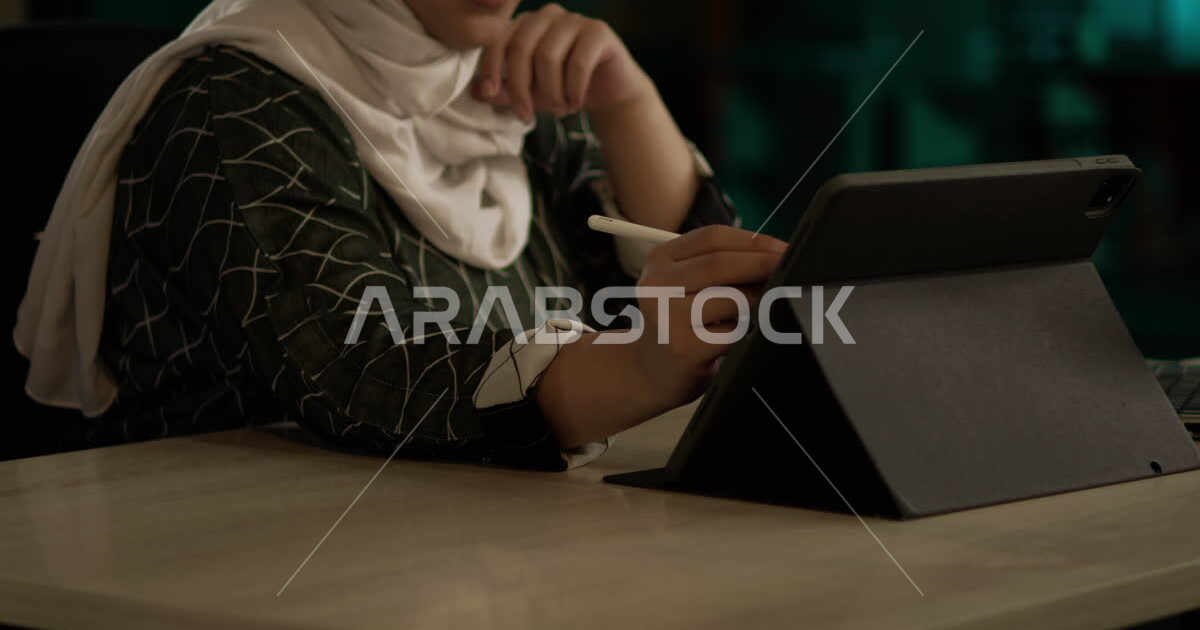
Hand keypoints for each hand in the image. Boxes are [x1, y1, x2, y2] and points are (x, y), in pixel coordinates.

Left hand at [471, 3, 652, 119]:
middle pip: (522, 48)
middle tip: (526, 114)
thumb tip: (476, 92)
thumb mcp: (529, 95)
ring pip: (548, 56)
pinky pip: (577, 62)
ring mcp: (574, 20)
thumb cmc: (564, 91)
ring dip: (551, 92)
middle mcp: (548, 15)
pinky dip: (573, 90)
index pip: (499, 39)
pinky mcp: (598, 32)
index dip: (491, 67)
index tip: (490, 95)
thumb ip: (503, 92)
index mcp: (525, 24)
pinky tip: (576, 103)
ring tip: (559, 109)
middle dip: (520, 86)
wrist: (609, 93)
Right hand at [630, 225, 788, 406]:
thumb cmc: (677, 325)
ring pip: (731, 298)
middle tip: (790, 268)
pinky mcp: (684, 348)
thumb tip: (773, 255)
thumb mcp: (684, 286)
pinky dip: (747, 331)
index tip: (782, 248)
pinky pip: (733, 333)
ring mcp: (667, 317)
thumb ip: (718, 267)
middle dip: (763, 264)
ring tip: (767, 305)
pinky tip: (744, 334)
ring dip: (759, 300)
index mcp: (659, 260)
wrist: (646, 373)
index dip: (753, 240)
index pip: (712, 238)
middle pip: (721, 264)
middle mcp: (657, 285)